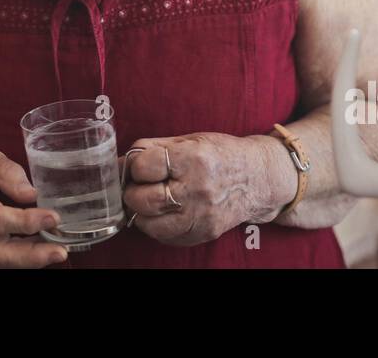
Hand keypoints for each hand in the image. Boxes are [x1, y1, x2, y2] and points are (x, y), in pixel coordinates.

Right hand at [0, 139, 68, 267]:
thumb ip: (5, 170)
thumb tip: (31, 194)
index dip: (25, 222)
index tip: (53, 217)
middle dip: (30, 256)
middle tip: (60, 251)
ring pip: (0, 260)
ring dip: (30, 259)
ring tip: (58, 250)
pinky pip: (2, 257)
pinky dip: (24, 256)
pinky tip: (45, 246)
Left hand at [120, 132, 286, 245]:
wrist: (258, 177)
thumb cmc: (219, 154)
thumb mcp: (187, 140)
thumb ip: (152, 148)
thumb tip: (119, 162)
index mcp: (192, 159)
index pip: (143, 166)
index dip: (135, 165)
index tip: (139, 165)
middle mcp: (197, 189)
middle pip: (143, 199)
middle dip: (132, 192)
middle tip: (137, 186)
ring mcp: (201, 215)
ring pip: (150, 224)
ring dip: (142, 213)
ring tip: (149, 200)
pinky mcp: (203, 233)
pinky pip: (166, 237)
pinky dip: (158, 226)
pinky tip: (165, 212)